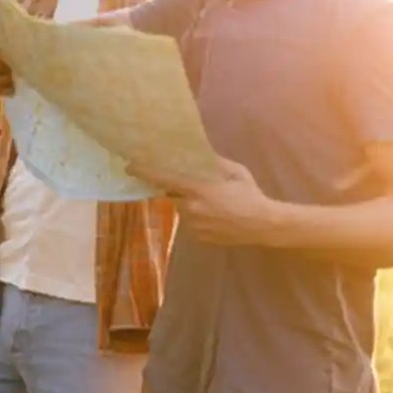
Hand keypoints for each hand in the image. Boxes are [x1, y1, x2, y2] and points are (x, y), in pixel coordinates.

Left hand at [127, 157, 277, 245]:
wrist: (262, 225)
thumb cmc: (250, 195)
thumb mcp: (235, 172)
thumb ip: (214, 164)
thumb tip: (199, 155)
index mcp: (198, 189)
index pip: (164, 179)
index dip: (145, 172)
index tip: (130, 166)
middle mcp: (190, 208)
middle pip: (174, 195)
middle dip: (181, 190)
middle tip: (198, 188)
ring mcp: (193, 226)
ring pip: (183, 211)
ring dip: (191, 205)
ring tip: (215, 205)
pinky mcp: (198, 238)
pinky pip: (191, 224)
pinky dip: (198, 218)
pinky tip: (217, 216)